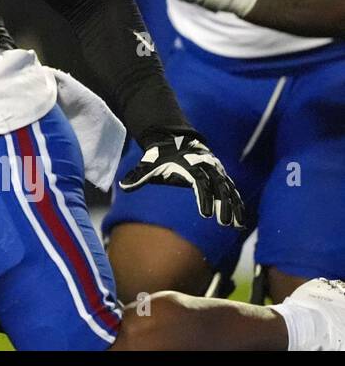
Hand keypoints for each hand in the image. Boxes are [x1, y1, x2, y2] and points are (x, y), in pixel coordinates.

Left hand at [120, 130, 244, 227]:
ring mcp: (215, 171)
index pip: (200, 184)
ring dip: (234, 206)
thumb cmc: (161, 158)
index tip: (206, 214)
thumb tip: (124, 185)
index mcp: (190, 167)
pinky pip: (232, 190)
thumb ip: (139, 176)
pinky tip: (241, 219)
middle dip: (222, 205)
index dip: (204, 198)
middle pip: (218, 187)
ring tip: (237, 225)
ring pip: (228, 189)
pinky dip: (238, 202)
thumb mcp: (149, 165)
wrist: (175, 141)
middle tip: (224, 223)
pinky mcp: (220, 175)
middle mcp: (206, 168)